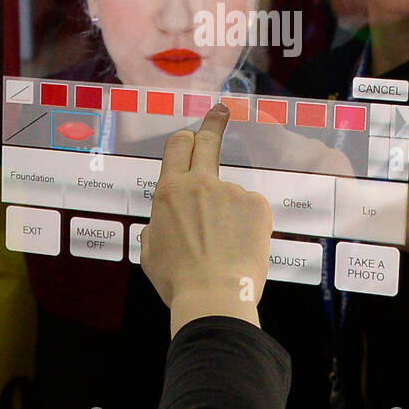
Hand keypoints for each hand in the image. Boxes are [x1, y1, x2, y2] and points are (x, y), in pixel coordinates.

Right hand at [140, 104, 272, 337]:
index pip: (177, 147)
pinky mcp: (258, 206)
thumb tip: (162, 223)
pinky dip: (248, 226)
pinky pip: (251, 210)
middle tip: (221, 112)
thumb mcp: (150, 252)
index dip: (185, 137)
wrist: (215, 296)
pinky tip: (241, 249)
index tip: (193, 132)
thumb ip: (157, 227)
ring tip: (224, 250)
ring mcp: (232, 192)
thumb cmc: (179, 280)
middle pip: (207, 142)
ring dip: (229, 214)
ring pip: (231, 195)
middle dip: (214, 123)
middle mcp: (200, 184)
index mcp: (170, 192)